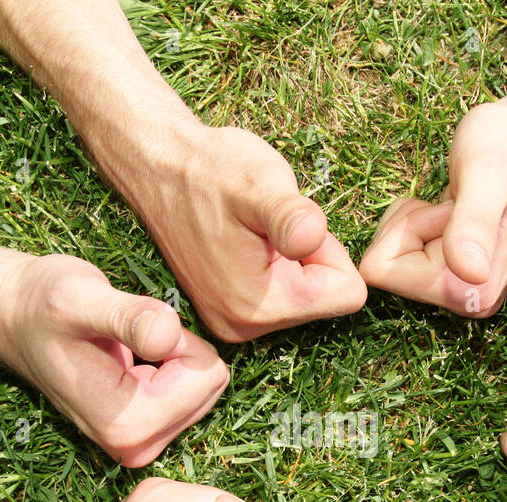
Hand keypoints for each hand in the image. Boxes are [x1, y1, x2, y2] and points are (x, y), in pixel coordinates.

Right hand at [0, 255, 228, 466]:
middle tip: (126, 341)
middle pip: (209, 386)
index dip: (175, 339)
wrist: (14, 319)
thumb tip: (167, 336)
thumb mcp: (82, 299)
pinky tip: (126, 365)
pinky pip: (190, 393)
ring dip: (170, 361)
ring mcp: (138, 445)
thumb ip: (128, 317)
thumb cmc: (43, 304)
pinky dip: (166, 371)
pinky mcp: (142, 435)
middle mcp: (135, 448)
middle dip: (176, 354)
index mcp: (128, 425)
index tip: (131, 331)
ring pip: (202, 389)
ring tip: (122, 353)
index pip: (208, 373)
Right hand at [124, 125, 366, 342]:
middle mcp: (243, 329)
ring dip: (293, 260)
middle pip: (326, 299)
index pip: (346, 295)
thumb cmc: (210, 171)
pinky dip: (276, 265)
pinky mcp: (230, 314)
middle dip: (310, 258)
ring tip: (253, 232)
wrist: (159, 168)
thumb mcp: (258, 183)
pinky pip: (284, 295)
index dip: (328, 250)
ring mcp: (234, 324)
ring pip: (307, 297)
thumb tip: (312, 236)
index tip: (288, 226)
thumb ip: (290, 215)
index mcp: (257, 308)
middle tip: (267, 227)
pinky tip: (244, 242)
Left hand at [360, 100, 506, 316]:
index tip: (450, 208)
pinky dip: (418, 222)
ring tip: (456, 204)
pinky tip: (453, 210)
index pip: (384, 271)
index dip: (408, 228)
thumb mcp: (486, 179)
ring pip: (392, 260)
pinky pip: (400, 254)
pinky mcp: (455, 274)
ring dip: (415, 222)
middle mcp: (470, 299)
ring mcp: (463, 288)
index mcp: (473, 290)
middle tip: (453, 204)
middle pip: (386, 270)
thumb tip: (472, 274)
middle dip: (410, 226)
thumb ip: (474, 225)